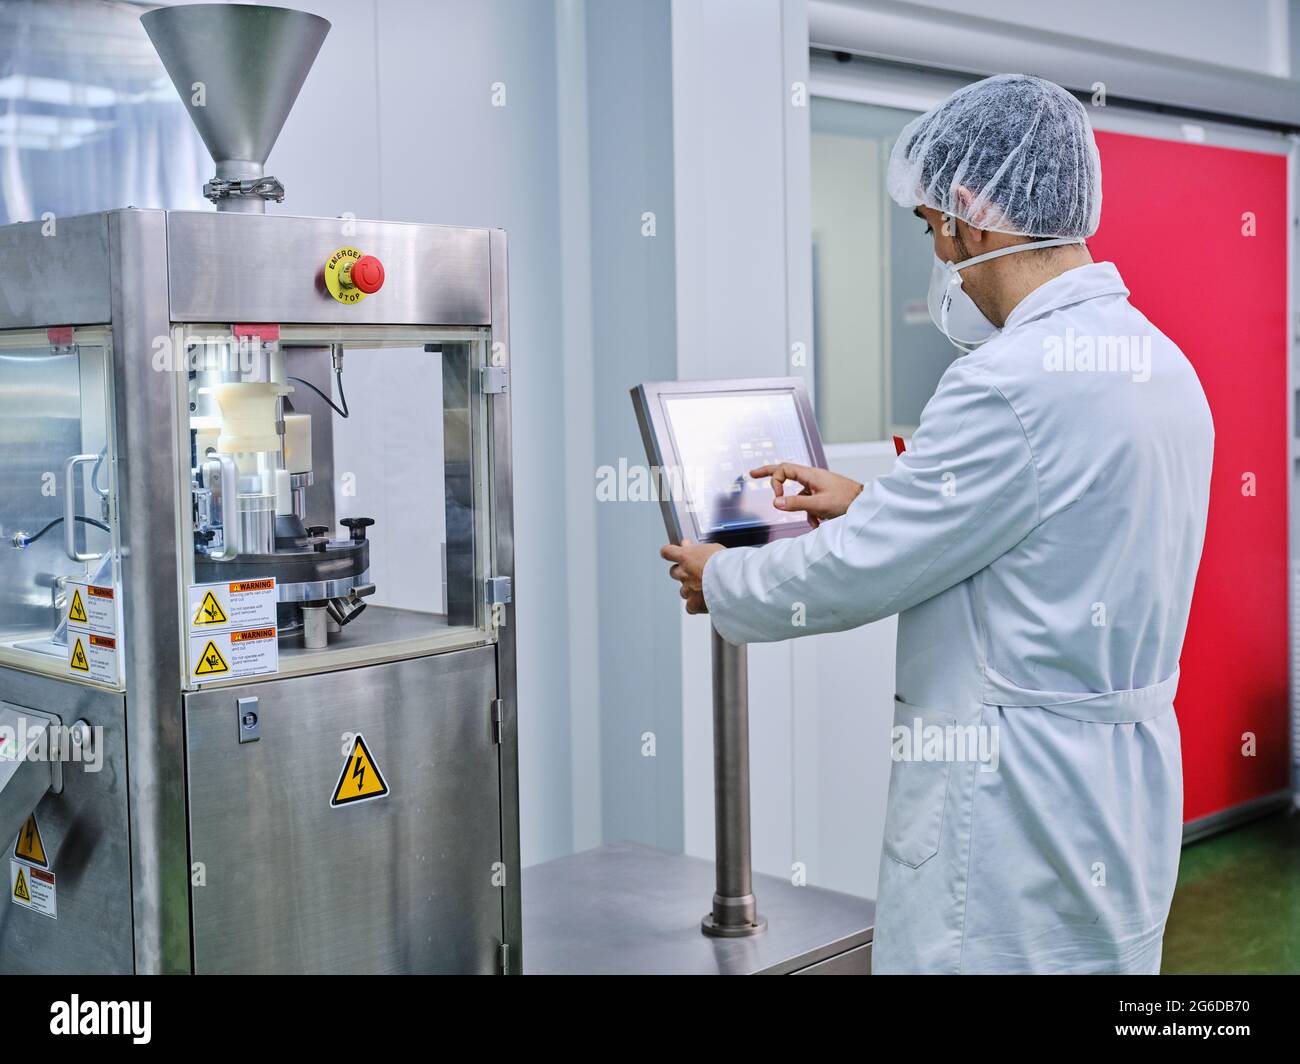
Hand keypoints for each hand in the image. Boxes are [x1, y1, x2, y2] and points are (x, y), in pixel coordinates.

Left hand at [660, 539, 724, 614]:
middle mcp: (683, 573)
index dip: (670, 553)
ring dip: (690, 589)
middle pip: (673, 572)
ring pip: (683, 590)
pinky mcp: (694, 604)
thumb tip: (687, 544)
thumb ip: (697, 548)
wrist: (733, 581)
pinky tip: (705, 603)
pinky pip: (690, 607)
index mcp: (686, 557)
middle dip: (682, 571)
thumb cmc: (726, 563)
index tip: (675, 553)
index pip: (667, 552)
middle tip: (695, 572)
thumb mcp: (712, 547)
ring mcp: (687, 589)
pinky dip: (696, 605)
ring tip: (706, 588)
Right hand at [749, 462, 863, 528]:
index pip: (784, 469)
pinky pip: (809, 503)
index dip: (775, 481)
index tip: (776, 497)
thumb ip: (796, 503)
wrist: (865, 504)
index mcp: (810, 474)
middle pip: (786, 473)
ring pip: (799, 496)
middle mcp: (812, 477)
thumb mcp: (818, 504)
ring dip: (803, 511)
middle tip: (753, 473)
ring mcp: (817, 486)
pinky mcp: (822, 495)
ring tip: (817, 521)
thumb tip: (776, 502)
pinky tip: (821, 522)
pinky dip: (811, 514)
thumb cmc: (846, 500)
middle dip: (771, 477)